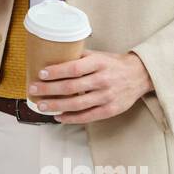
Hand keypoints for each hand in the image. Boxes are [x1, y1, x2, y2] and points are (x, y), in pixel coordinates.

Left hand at [25, 51, 154, 123]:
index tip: (41, 73)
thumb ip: (79, 56)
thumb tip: (52, 57)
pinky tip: (58, 117)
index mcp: (99, 63)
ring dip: (56, 105)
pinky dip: (71, 118)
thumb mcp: (99, 55)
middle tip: (33, 89)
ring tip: (41, 105)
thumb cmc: (113, 64)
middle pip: (71, 87)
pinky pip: (87, 117)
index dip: (56, 72)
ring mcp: (107, 97)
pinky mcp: (110, 110)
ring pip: (77, 104)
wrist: (140, 75)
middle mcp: (103, 80)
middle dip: (49, 89)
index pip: (74, 68)